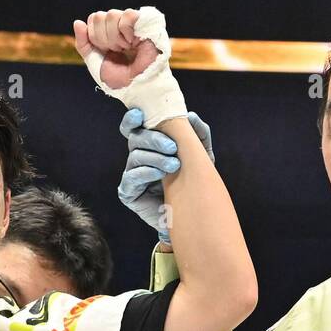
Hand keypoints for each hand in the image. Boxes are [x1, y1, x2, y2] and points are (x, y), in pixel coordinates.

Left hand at [73, 9, 159, 90]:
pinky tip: (133, 42)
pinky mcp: (146, 21)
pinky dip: (126, 31)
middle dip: (104, 39)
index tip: (107, 52)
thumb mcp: (94, 62)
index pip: (93, 19)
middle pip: (98, 16)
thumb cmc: (119, 78)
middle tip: (118, 51)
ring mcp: (133, 21)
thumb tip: (77, 22)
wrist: (136, 87)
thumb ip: (83, 43)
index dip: (95, 38)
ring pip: (111, 15)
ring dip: (116, 38)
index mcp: (108, 31)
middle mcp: (119, 23)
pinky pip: (128, 15)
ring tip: (126, 49)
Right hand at [117, 108, 214, 237]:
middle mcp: (138, 157)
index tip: (140, 115)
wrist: (191, 215)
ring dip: (156, 158)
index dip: (132, 119)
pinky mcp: (128, 192)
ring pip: (135, 156)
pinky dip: (146, 172)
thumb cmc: (194, 183)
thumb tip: (190, 116)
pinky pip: (131, 177)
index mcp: (150, 145)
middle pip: (135, 138)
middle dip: (154, 140)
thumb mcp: (202, 156)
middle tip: (173, 148)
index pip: (134, 127)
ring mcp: (131, 174)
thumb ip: (199, 135)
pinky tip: (160, 175)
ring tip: (174, 166)